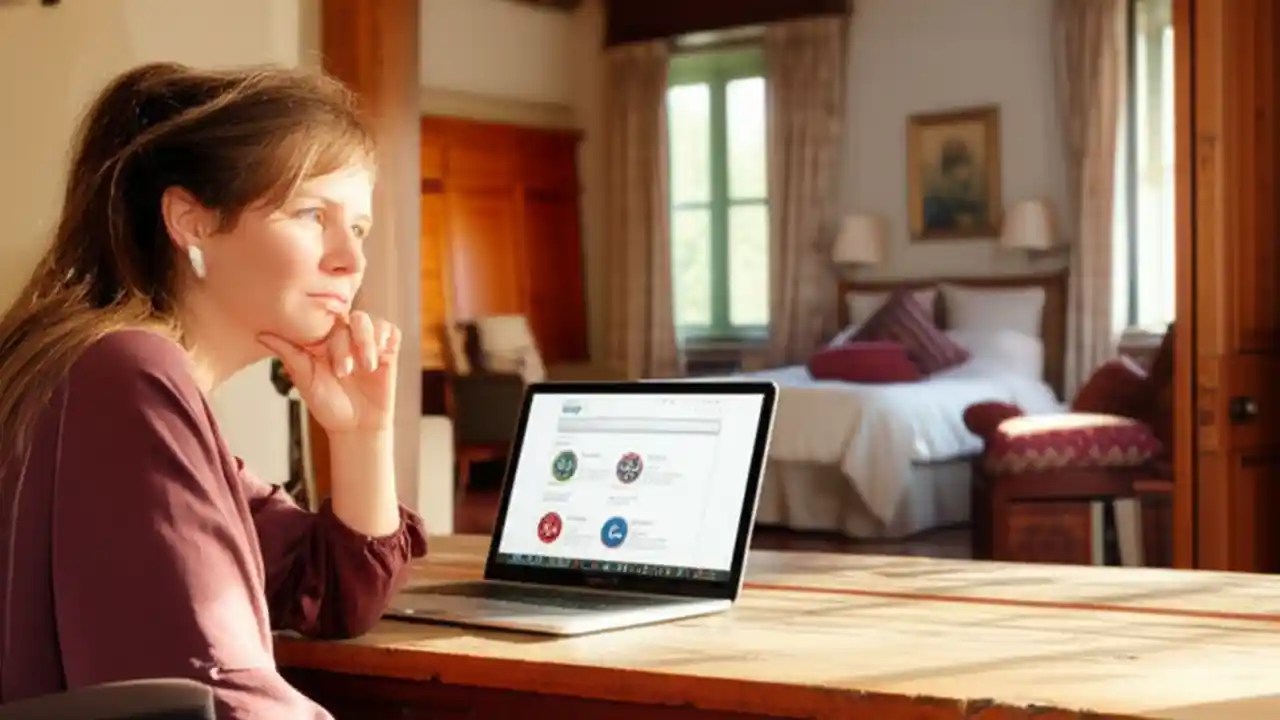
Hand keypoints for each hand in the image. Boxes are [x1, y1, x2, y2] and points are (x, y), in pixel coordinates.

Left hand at [257, 312, 400, 434]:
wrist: (355, 427)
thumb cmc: (327, 405)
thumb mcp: (305, 379)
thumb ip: (288, 354)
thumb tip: (261, 334)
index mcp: (323, 339)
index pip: (324, 318)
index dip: (324, 330)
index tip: (321, 353)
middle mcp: (345, 336)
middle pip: (347, 319)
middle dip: (345, 346)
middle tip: (343, 372)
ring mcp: (367, 343)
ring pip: (368, 322)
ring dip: (366, 343)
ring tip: (365, 368)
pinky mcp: (387, 351)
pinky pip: (390, 332)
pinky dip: (385, 340)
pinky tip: (378, 359)